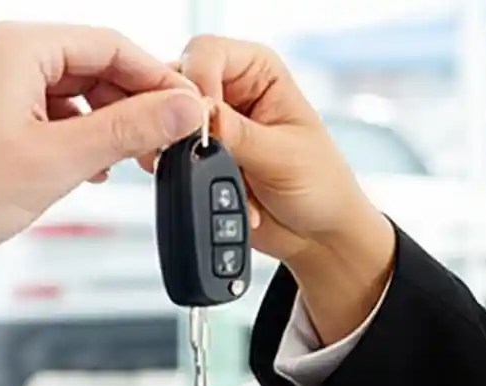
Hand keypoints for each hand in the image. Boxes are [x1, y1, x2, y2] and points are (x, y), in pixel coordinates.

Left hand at [0, 23, 204, 279]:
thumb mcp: (57, 161)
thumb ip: (127, 130)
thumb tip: (180, 108)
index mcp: (19, 47)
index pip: (113, 45)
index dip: (158, 80)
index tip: (188, 113)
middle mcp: (4, 54)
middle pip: (95, 65)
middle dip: (134, 105)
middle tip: (165, 143)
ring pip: (74, 91)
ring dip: (107, 124)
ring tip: (130, 161)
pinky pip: (49, 111)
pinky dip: (77, 136)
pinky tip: (90, 168)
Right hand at [178, 36, 394, 343]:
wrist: (316, 234)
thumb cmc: (321, 185)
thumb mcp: (283, 157)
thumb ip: (238, 134)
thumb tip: (200, 116)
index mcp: (258, 71)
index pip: (206, 52)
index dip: (195, 81)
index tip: (201, 120)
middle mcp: (229, 91)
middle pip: (176, 84)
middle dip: (179, 120)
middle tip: (192, 151)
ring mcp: (210, 125)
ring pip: (165, 122)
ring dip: (178, 152)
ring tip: (209, 179)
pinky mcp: (197, 157)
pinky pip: (166, 156)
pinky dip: (179, 175)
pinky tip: (209, 193)